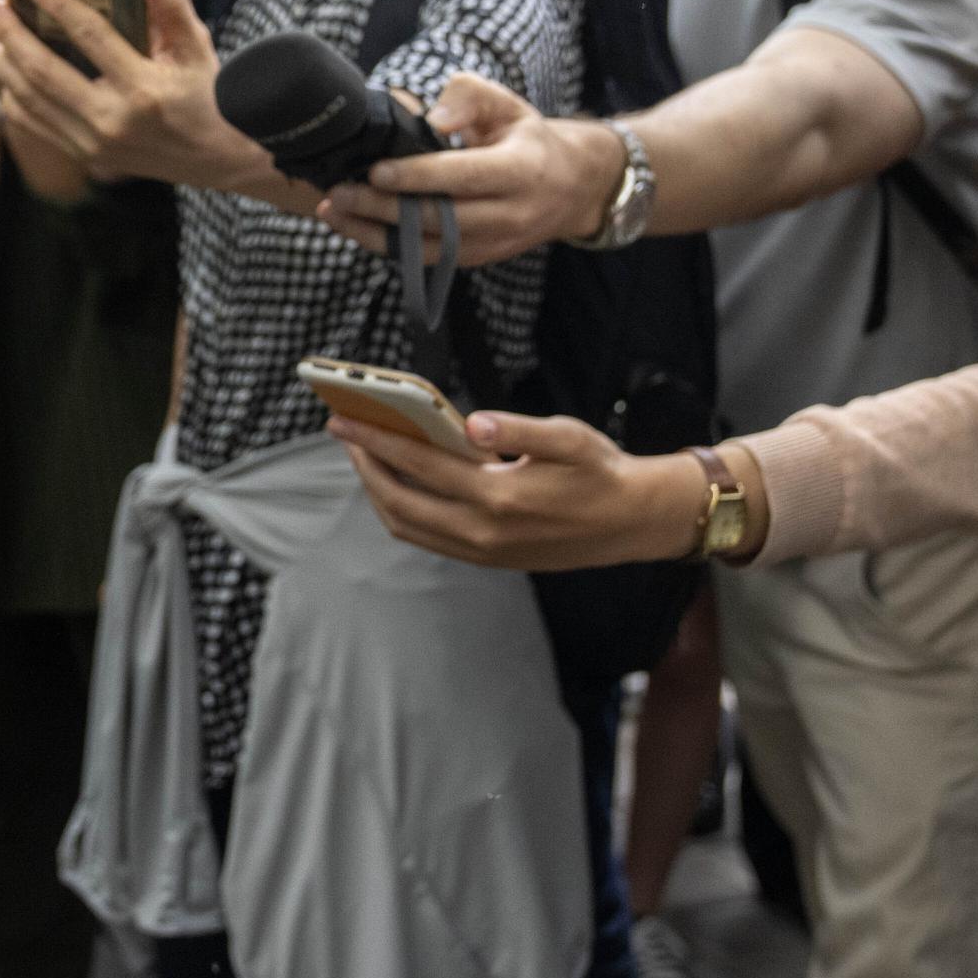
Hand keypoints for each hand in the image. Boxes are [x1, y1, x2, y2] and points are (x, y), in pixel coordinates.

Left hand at [0, 0, 267, 191]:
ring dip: (5, 64)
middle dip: (10, 34)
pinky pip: (34, 125)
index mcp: (143, 89)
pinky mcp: (86, 156)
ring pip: (29, 101)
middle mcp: (112, 120)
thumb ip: (172, 6)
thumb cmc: (208, 94)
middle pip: (42, 72)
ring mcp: (94, 144)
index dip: (57, 5)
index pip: (89, 37)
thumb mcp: (197, 47)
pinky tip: (10, 73)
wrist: (219, 158)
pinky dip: (14, 97)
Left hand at [316, 73, 622, 265]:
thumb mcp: (507, 103)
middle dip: (383, 209)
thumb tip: (430, 118)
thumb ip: (468, 96)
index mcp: (523, 170)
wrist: (570, 187)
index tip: (375, 170)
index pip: (464, 177)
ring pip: (430, 248)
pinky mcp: (480, 259)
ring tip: (333, 213)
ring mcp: (496, 243)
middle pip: (441, 219)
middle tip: (337, 193)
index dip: (417, 176)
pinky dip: (390, 246)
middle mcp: (512, 214)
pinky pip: (430, 259)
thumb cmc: (526, 137)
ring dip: (376, 234)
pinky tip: (354, 228)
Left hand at [331, 409, 705, 570]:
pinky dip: (403, 510)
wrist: (633, 523)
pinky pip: (427, 537)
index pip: (419, 464)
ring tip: (366, 454)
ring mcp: (483, 552)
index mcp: (499, 497)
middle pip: (399, 500)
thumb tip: (471, 422)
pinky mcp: (488, 560)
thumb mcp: (567, 437)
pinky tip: (400, 481)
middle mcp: (484, 532)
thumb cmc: (600, 471)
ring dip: (379, 490)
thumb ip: (518, 427)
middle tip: (344, 430)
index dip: (376, 439)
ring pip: (408, 525)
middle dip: (365, 464)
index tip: (345, 417)